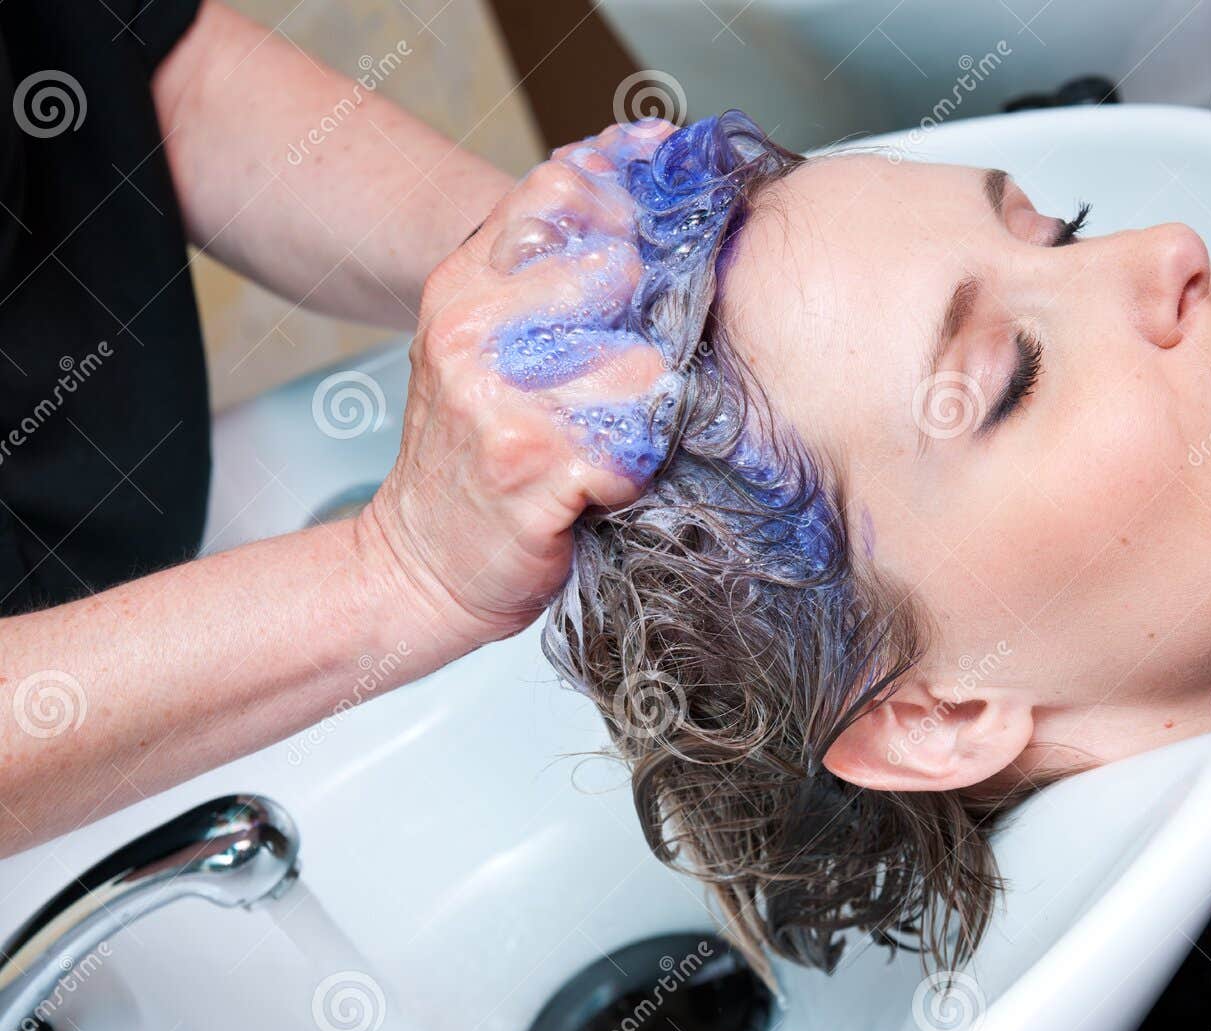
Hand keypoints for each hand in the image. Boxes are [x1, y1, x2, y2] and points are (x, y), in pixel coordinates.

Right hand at [360, 120, 676, 651]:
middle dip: (652, 316)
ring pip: (642, 364)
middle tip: (643, 368)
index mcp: (461, 287)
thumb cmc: (471, 449)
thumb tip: (635, 153)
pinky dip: (637, 472)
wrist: (420, 565)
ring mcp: (501, 402)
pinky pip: (636, 448)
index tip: (657, 246)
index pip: (562, 192)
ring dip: (651, 407)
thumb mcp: (484, 339)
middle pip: (616, 268)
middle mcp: (473, 334)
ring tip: (619, 436)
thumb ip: (548, 260)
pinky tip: (606, 483)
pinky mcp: (536, 471)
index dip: (627, 212)